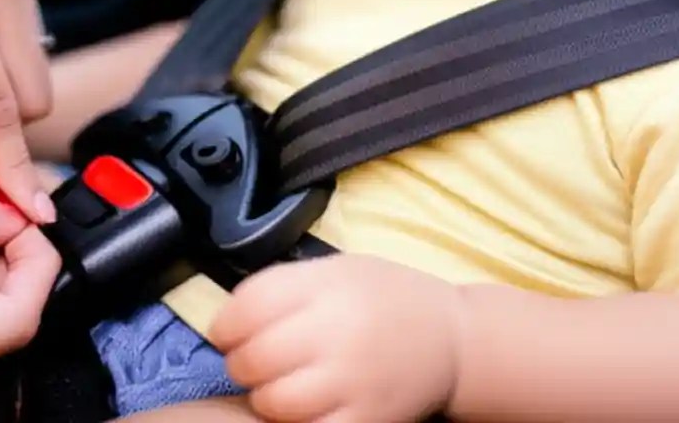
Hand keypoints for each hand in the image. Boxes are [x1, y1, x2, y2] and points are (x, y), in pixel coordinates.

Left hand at [209, 255, 463, 422]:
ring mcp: (353, 380)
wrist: (453, 339)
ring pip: (273, 402)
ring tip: (282, 385)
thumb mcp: (336, 270)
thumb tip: (229, 317)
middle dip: (241, 363)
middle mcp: (338, 331)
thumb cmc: (386, 298)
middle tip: (256, 362)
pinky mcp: (367, 419)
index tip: (229, 333)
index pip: (247, 307)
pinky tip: (309, 407)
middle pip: (253, 358)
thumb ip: (285, 286)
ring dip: (265, 397)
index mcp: (327, 286)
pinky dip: (299, 422)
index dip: (225, 325)